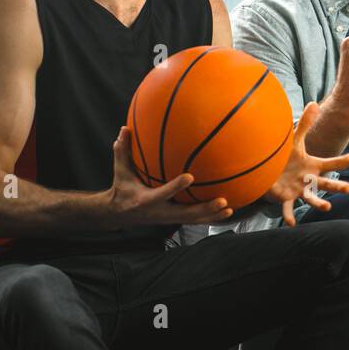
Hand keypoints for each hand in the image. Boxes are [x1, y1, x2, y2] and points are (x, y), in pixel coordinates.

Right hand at [106, 127, 233, 227]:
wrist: (119, 214)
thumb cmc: (122, 187)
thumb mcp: (120, 171)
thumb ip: (122, 151)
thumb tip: (124, 129)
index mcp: (146, 200)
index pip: (163, 194)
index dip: (176, 187)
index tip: (190, 177)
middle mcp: (160, 212)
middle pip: (185, 213)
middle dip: (204, 208)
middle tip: (221, 200)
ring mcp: (169, 218)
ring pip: (193, 220)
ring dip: (212, 216)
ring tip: (229, 209)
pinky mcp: (174, 220)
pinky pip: (194, 220)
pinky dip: (210, 217)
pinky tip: (226, 212)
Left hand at [265, 102, 348, 226]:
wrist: (269, 173)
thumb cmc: (284, 159)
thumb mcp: (294, 141)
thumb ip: (304, 124)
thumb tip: (314, 103)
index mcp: (313, 166)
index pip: (333, 163)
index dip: (347, 160)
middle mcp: (309, 180)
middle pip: (326, 183)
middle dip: (337, 186)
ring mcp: (298, 190)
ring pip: (311, 197)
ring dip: (319, 202)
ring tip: (327, 206)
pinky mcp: (285, 198)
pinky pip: (288, 208)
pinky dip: (289, 215)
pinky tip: (292, 224)